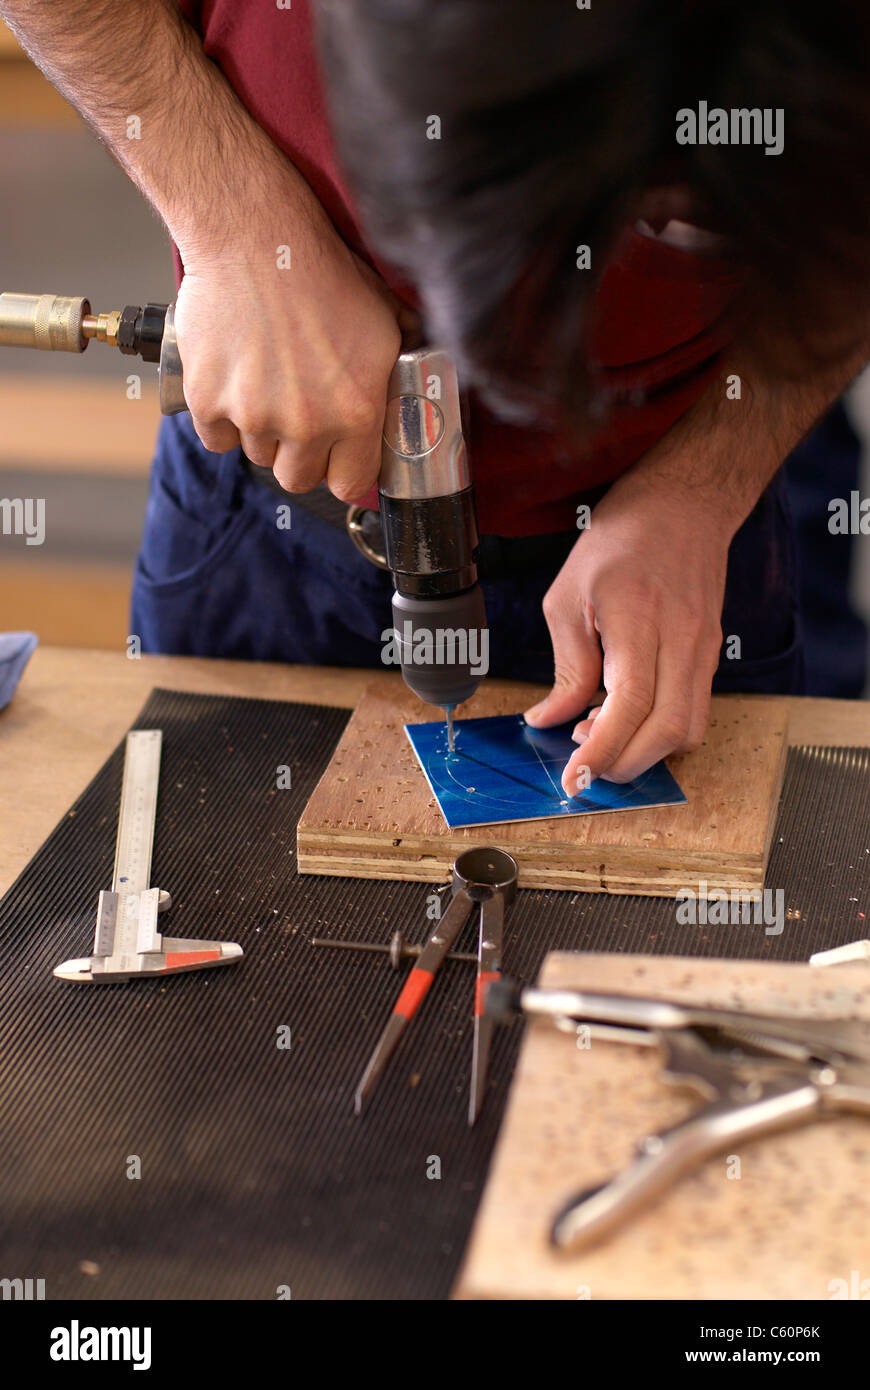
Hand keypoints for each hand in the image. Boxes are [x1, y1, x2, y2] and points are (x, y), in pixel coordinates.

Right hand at [173, 168, 402, 500]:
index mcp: (356, 411)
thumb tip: (417, 390)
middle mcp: (306, 423)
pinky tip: (236, 380)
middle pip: (298, 478)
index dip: (343, 469)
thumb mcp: (386, 320)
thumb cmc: (321, 271)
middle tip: (298, 416)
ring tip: (267, 382)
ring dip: (262, 430)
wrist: (255, 236)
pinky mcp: (207, 400)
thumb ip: (400, 369)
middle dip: (300, 455)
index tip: (337, 454)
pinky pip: (216, 436)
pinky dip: (222, 417)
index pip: (351, 483)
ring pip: (257, 453)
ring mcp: (252, 415)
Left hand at [524, 472, 728, 789]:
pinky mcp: (711, 656)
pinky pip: (693, 712)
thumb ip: (566, 666)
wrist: (684, 504)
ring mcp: (704, 650)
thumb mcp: (568, 595)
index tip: (575, 780)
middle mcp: (682, 640)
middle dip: (623, 763)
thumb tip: (549, 720)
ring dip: (645, 751)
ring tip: (600, 732)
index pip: (631, 705)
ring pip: (688, 730)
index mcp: (639, 619)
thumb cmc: (620, 540)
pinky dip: (659, 731)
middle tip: (583, 763)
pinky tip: (625, 715)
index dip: (603, 751)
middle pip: (668, 731)